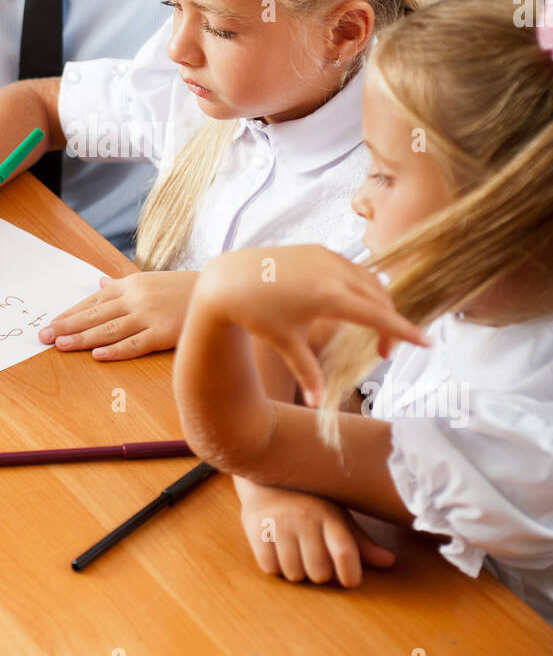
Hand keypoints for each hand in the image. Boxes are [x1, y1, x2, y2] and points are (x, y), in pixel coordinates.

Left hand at [38, 270, 198, 360]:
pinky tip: (98, 356)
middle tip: (43, 336)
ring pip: (109, 329)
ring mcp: (149, 316)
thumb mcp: (151, 280)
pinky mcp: (164, 333)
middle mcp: (136, 298)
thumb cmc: (182, 288)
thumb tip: (100, 281)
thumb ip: (123, 283)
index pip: (93, 300)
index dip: (70, 313)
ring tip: (60, 346)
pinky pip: (135, 344)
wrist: (219, 289)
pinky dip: (116, 350)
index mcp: (131, 285)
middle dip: (66, 326)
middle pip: (95, 314)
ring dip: (82, 338)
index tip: (50, 323)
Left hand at [198, 245, 429, 405]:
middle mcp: (334, 271)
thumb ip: (308, 373)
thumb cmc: (256, 313)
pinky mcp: (320, 250)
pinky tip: (354, 304)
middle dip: (390, 324)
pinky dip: (363, 286)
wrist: (229, 279)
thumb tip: (318, 405)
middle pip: (380, 298)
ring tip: (371, 331)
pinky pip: (354, 268)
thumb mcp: (285, 344)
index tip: (426, 343)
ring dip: (378, 303)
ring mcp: (328, 257)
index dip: (405, 331)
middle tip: (383, 353)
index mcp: (329, 296)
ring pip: (370, 280)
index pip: (379, 316)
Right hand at [234, 476, 395, 586]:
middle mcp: (305, 518)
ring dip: (295, 571)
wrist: (265, 476)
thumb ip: (360, 542)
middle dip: (319, 573)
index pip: (345, 552)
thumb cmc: (309, 502)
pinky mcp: (256, 529)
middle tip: (314, 559)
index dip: (350, 574)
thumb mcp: (337, 515)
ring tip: (294, 553)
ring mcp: (279, 524)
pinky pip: (270, 568)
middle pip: (319, 572)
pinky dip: (275, 567)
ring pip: (294, 574)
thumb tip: (390, 562)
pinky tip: (276, 551)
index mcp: (330, 515)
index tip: (349, 581)